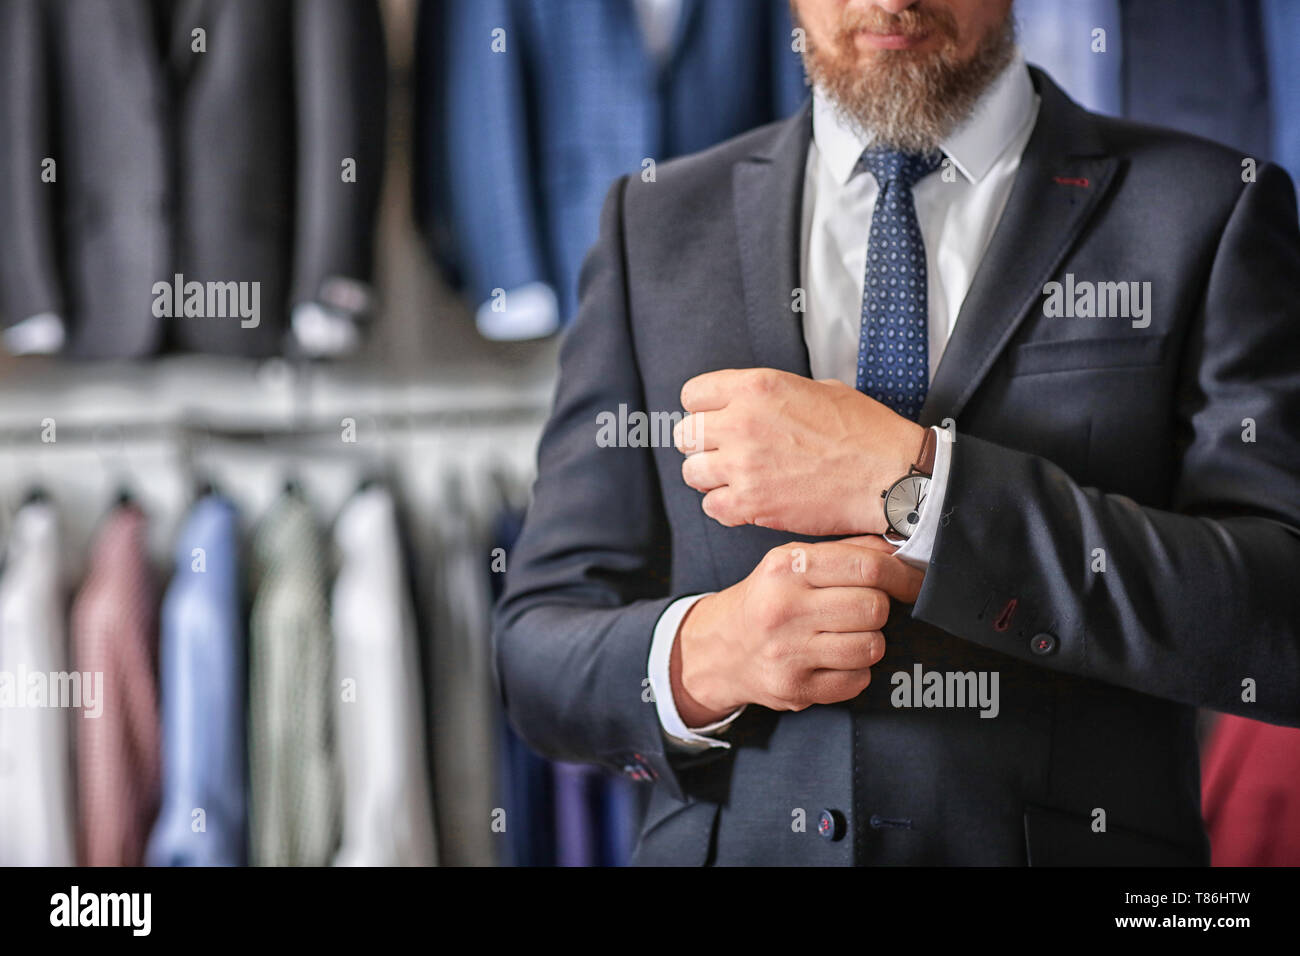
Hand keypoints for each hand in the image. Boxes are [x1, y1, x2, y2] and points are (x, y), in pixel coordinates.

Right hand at [670, 537, 923, 725]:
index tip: (912, 583)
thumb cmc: (766, 600)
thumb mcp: (792, 562)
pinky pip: (857, 680)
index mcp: (788, 566)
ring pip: (871, 646)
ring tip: (849, 635)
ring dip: (870, 641)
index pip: (867, 567)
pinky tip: (835, 659)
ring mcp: (788, 652)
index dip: (902, 576)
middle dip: (880, 609)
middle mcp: (784, 608)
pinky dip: (856, 671)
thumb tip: (900, 552)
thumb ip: (845, 551)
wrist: (718, 648)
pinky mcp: (794, 688)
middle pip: (873, 607)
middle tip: (866, 610)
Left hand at [674, 368, 926, 535]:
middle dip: (703, 444)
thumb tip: (755, 403)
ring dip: (711, 477)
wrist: (890, 476)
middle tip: (727, 452)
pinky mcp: (750, 503)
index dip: (704, 408)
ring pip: (692, 473)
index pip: (693, 394)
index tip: (715, 419)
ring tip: (738, 478)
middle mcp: (742, 423)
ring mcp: (743, 465)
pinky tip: (747, 500)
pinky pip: (711, 506)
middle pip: (685, 434)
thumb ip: (774, 394)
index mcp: (757, 387)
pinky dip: (725, 506)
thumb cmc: (865, 433)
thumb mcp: (817, 389)